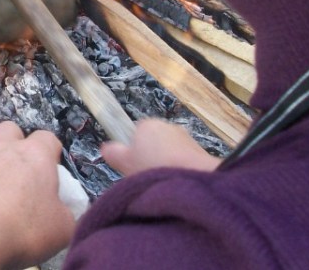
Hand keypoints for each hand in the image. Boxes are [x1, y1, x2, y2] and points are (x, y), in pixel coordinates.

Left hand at [0, 122, 75, 268]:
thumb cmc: (22, 231)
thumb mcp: (63, 229)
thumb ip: (68, 214)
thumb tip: (69, 213)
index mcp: (33, 157)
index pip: (48, 139)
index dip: (50, 152)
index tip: (51, 170)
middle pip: (9, 131)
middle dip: (14, 142)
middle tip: (18, 167)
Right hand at [102, 118, 220, 175]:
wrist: (193, 178)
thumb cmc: (153, 167)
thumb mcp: (125, 163)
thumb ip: (114, 154)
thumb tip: (106, 147)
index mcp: (148, 124)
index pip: (137, 131)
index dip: (134, 148)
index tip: (132, 165)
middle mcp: (168, 126)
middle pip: (155, 142)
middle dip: (152, 157)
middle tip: (145, 177)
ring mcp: (187, 139)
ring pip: (171, 152)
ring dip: (167, 165)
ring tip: (162, 184)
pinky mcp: (201, 153)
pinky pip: (185, 161)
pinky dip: (181, 171)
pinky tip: (178, 185)